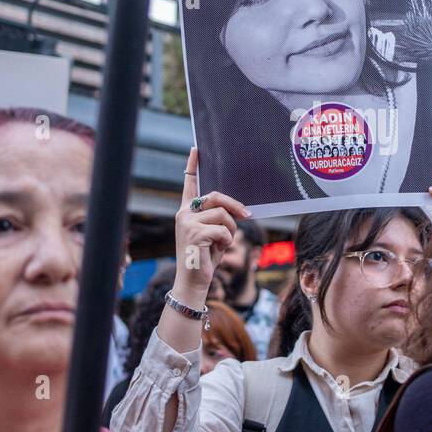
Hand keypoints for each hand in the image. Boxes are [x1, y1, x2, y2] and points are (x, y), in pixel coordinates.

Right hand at [174, 148, 249, 304]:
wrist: (193, 282)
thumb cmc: (205, 258)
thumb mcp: (213, 235)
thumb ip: (219, 219)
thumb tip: (240, 209)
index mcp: (186, 211)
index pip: (189, 184)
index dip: (192, 165)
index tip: (196, 149)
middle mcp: (183, 213)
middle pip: (216, 197)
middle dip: (235, 206)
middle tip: (248, 215)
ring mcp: (187, 223)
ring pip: (222, 215)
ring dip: (231, 230)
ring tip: (222, 243)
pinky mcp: (194, 233)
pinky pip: (223, 230)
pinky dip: (226, 241)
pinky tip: (217, 251)